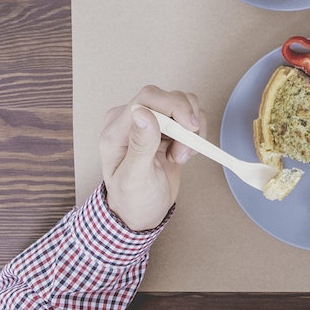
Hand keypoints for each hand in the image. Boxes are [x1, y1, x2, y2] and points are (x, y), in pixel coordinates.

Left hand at [98, 86, 204, 231]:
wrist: (143, 212)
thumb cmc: (133, 200)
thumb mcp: (134, 179)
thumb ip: (140, 146)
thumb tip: (142, 113)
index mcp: (115, 131)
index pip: (148, 98)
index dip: (175, 107)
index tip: (190, 128)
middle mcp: (130, 121)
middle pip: (168, 98)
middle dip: (185, 122)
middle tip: (184, 150)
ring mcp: (148, 122)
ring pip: (182, 104)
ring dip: (191, 129)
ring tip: (181, 154)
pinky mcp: (164, 127)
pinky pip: (188, 115)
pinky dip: (194, 133)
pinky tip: (183, 152)